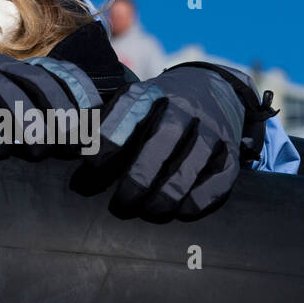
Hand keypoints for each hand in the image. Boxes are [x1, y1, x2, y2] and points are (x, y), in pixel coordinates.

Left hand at [83, 62, 275, 217]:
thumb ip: (103, 129)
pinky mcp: (231, 152)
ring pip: (193, 160)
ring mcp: (211, 128)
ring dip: (168, 192)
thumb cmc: (157, 110)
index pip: (130, 109)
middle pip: (163, 138)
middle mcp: (184, 106)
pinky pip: (220, 178)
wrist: (215, 90)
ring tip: (148, 212)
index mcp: (152, 92)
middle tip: (121, 203)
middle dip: (140, 175)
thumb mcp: (132, 105)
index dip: (110, 138)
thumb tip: (72, 160)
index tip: (92, 165)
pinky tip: (181, 212)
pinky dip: (201, 198)